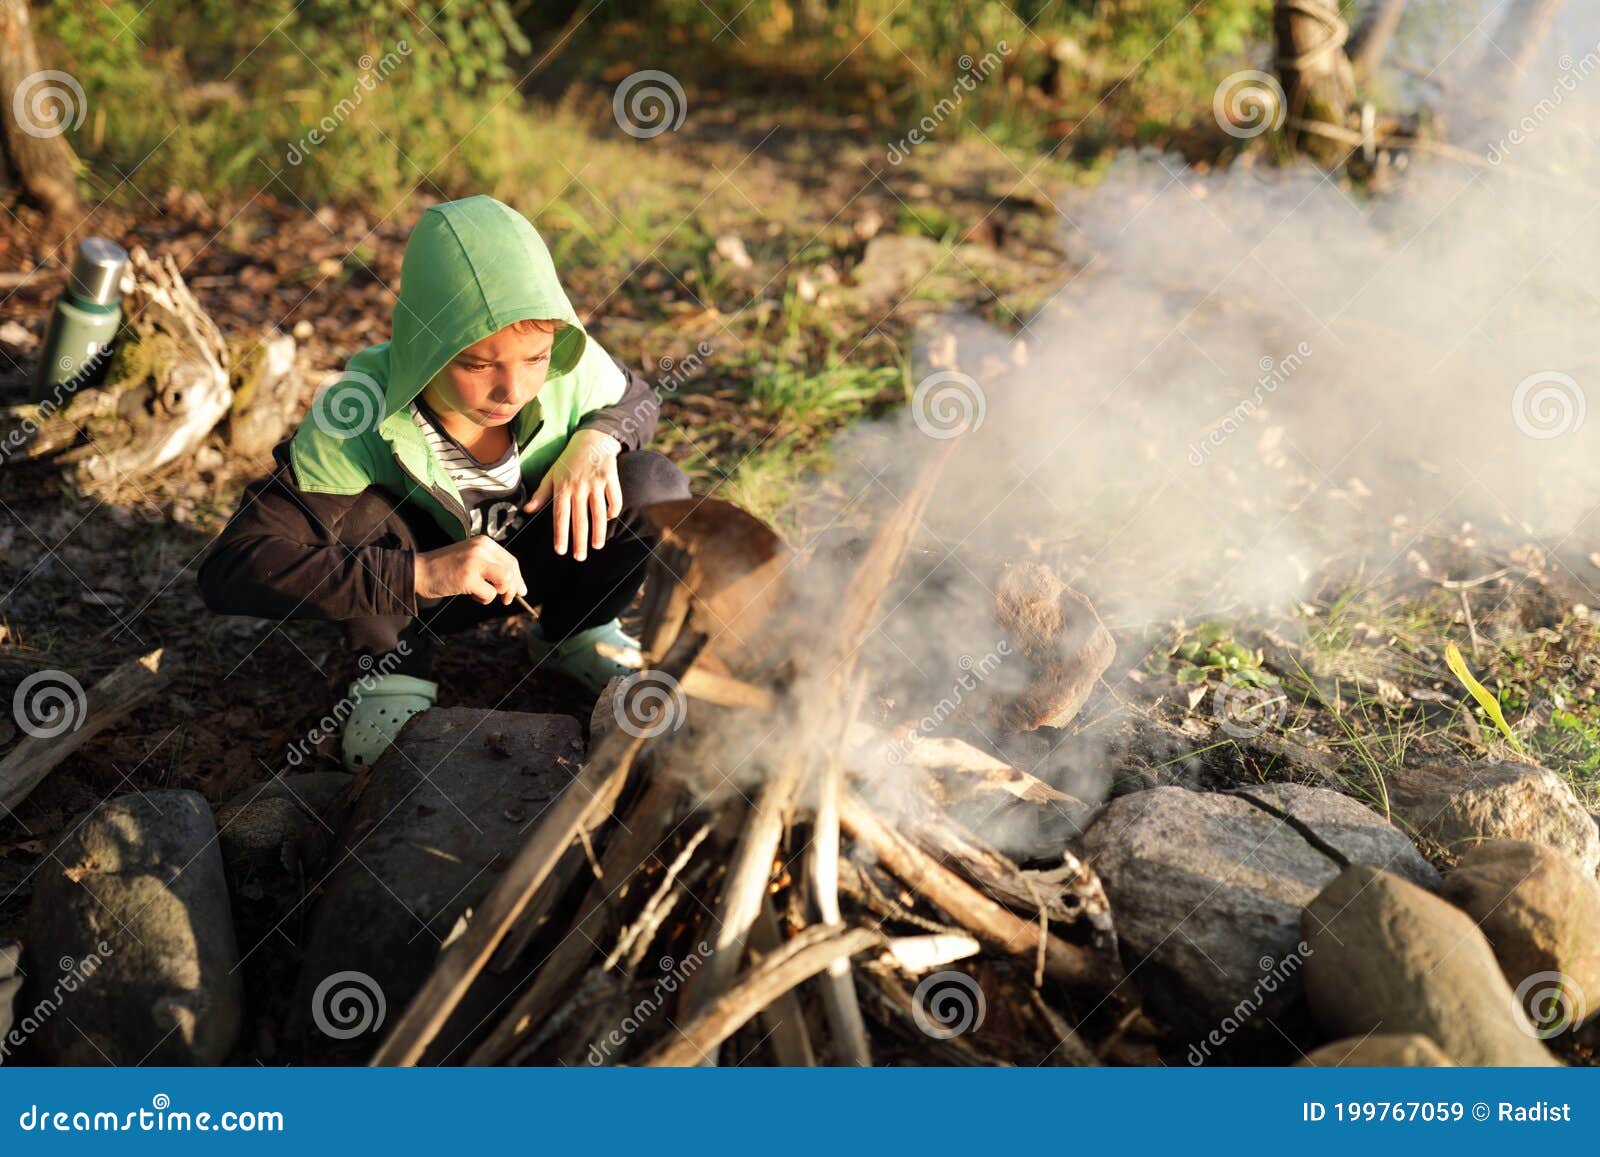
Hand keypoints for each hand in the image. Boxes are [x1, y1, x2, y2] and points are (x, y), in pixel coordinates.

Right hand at [414, 536, 527, 604]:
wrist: (419, 571)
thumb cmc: (446, 568)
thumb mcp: (471, 558)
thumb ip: (492, 566)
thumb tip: (518, 587)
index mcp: (484, 542)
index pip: (511, 561)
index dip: (518, 578)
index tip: (520, 590)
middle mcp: (481, 548)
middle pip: (511, 571)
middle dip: (512, 589)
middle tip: (507, 600)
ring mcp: (475, 562)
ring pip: (505, 581)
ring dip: (496, 593)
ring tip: (481, 592)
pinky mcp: (468, 577)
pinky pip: (490, 594)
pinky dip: (483, 599)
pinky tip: (470, 593)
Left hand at [522, 429, 621, 561]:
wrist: (592, 438)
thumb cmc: (569, 459)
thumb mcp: (552, 474)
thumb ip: (540, 494)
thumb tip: (526, 511)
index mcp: (562, 487)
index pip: (560, 515)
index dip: (560, 534)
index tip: (560, 551)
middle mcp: (579, 486)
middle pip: (579, 518)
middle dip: (579, 540)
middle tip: (580, 557)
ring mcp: (596, 482)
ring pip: (598, 512)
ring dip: (598, 531)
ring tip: (597, 546)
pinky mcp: (611, 478)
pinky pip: (614, 499)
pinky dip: (612, 511)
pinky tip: (609, 519)